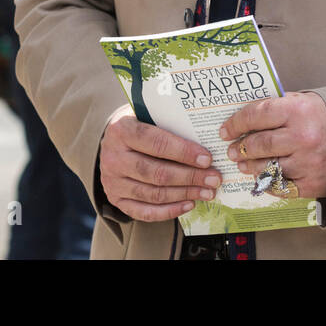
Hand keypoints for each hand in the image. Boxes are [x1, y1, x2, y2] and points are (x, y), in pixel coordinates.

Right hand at [99, 104, 221, 221]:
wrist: (111, 138)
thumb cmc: (140, 123)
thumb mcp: (149, 114)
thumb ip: (171, 123)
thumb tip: (206, 138)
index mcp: (122, 130)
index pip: (156, 143)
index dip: (184, 152)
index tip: (207, 159)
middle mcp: (114, 157)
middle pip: (157, 172)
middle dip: (190, 177)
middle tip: (214, 179)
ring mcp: (112, 181)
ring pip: (153, 193)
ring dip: (184, 194)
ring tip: (207, 192)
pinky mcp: (116, 199)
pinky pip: (144, 211)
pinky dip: (169, 211)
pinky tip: (189, 204)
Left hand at [220, 92, 325, 197]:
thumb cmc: (325, 118)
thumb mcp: (304, 102)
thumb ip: (277, 107)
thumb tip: (243, 117)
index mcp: (298, 110)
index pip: (257, 115)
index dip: (236, 123)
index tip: (226, 130)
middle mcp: (303, 136)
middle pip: (259, 144)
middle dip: (241, 148)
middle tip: (233, 150)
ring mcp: (307, 162)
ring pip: (266, 168)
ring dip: (250, 167)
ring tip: (244, 164)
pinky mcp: (311, 183)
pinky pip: (279, 186)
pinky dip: (268, 182)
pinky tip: (264, 177)